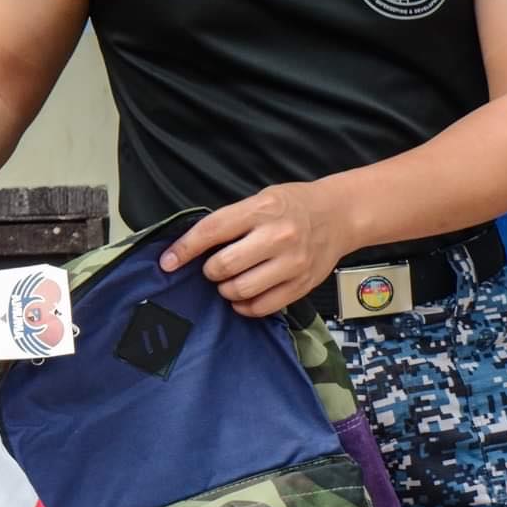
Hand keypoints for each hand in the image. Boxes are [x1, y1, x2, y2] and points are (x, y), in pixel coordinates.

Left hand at [160, 182, 347, 317]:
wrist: (339, 215)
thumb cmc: (291, 206)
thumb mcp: (259, 200)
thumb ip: (230, 221)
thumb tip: (191, 248)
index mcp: (261, 210)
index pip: (211, 231)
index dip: (184, 249)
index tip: (167, 263)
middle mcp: (278, 236)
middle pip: (224, 266)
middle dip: (209, 271)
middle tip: (213, 269)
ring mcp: (293, 262)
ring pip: (241, 289)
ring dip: (225, 290)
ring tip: (228, 282)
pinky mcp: (303, 284)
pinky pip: (263, 306)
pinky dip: (245, 307)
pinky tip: (242, 298)